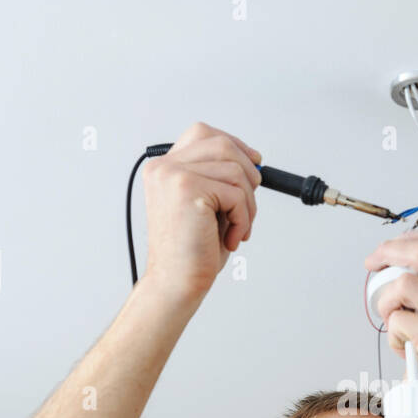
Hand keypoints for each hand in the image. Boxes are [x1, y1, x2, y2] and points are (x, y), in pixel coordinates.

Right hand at [141, 121, 261, 298]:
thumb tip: (254, 160)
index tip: (253, 164)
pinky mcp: (188, 189)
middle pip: (223, 145)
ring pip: (235, 170)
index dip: (234, 145)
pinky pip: (236, 194)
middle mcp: (164, 167)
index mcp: (164, 168)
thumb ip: (219, 178)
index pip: (203, 133)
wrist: (176, 283)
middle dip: (248, 176)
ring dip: (247, 204)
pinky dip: (244, 219)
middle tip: (247, 208)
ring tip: (237, 229)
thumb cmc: (193, 251)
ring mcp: (173, 175)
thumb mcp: (207, 205)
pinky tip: (231, 238)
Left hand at [363, 228, 417, 407]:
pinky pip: (397, 319)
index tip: (387, 248)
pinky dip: (391, 332)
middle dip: (388, 253)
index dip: (411, 237)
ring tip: (395, 321)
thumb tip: (395, 250)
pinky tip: (404, 346)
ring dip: (387, 301)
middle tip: (372, 265)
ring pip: (404, 284)